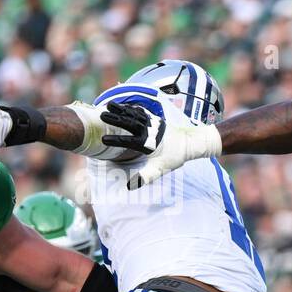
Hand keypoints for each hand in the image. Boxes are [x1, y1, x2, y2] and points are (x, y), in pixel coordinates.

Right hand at [99, 104, 219, 188]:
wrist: (191, 144)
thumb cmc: (175, 157)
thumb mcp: (161, 169)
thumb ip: (146, 176)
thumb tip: (130, 186)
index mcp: (149, 143)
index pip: (129, 141)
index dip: (116, 140)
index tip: (102, 139)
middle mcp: (150, 131)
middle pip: (130, 123)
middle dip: (115, 119)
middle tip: (101, 115)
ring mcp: (153, 123)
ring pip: (134, 114)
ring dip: (121, 110)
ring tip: (108, 105)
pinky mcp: (156, 119)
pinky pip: (141, 112)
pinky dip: (131, 108)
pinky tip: (123, 106)